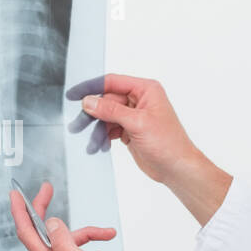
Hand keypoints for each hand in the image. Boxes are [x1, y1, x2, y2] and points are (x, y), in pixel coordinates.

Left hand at [9, 181, 126, 250]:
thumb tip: (51, 223)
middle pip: (46, 233)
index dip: (19, 211)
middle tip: (47, 190)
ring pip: (70, 243)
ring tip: (107, 237)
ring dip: (89, 237)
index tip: (14, 194)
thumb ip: (63, 242)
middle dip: (49, 213)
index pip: (27, 232)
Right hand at [75, 73, 196, 185]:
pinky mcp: (130, 130)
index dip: (91, 88)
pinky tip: (100, 146)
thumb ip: (111, 110)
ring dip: (97, 129)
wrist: (176, 168)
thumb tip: (89, 101)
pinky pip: (110, 128)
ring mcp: (134, 115)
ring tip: (91, 143)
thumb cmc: (168, 143)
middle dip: (92, 114)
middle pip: (106, 101)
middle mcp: (139, 100)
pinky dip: (103, 136)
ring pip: (106, 116)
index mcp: (145, 90)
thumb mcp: (137, 123)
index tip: (73, 95)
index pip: (112, 82)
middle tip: (77, 125)